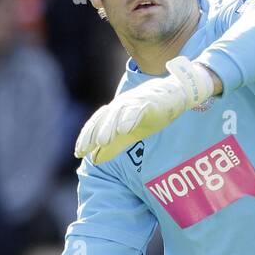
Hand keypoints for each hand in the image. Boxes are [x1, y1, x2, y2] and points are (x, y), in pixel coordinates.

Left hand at [75, 57, 217, 163]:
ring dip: (109, 127)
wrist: (176, 95)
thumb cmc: (151, 114)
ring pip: (118, 114)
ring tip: (102, 141)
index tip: (78, 152)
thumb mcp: (130, 133)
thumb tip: (95, 159)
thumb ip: (114, 145)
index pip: (96, 124)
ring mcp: (134, 102)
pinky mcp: (149, 102)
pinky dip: (130, 118)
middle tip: (84, 150)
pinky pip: (138, 110)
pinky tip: (125, 129)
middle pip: (103, 118)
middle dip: (92, 134)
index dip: (86, 137)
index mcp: (115, 112)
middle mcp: (121, 104)